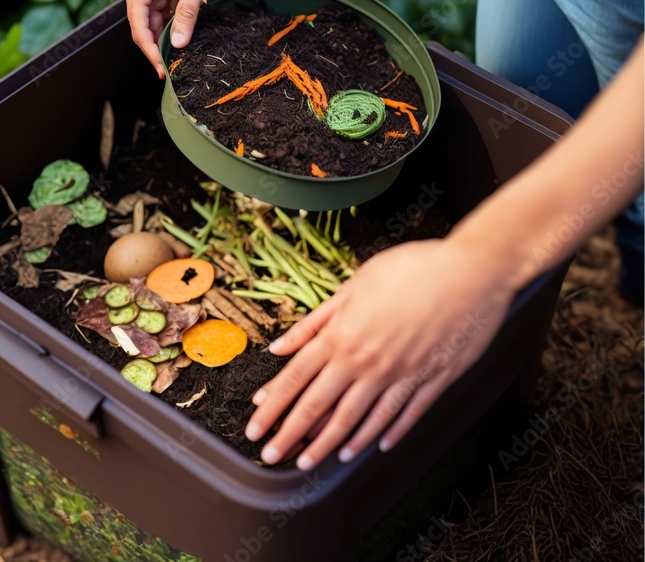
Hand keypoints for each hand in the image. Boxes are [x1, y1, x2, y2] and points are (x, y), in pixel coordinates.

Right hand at [125, 0, 296, 77]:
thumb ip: (190, 8)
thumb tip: (177, 41)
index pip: (137, 10)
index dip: (146, 41)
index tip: (158, 64)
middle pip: (139, 9)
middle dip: (151, 37)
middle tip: (166, 61)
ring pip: (150, 3)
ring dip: (160, 25)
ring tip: (175, 44)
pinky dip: (170, 12)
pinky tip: (181, 23)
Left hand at [245, 238, 518, 469]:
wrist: (473, 271)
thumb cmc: (414, 268)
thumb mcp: (355, 285)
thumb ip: (316, 320)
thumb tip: (281, 345)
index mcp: (343, 335)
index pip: (295, 378)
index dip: (272, 406)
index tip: (255, 425)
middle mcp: (366, 361)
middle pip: (319, 406)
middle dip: (291, 435)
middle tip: (272, 455)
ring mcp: (400, 375)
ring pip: (358, 419)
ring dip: (331, 444)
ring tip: (313, 460)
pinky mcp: (432, 381)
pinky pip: (404, 415)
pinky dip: (386, 434)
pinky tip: (373, 447)